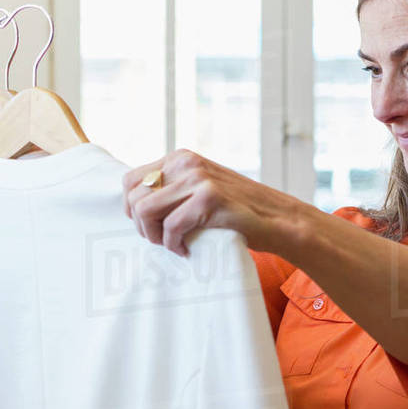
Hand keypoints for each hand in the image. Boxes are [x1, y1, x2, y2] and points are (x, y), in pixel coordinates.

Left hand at [122, 149, 304, 256]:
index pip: (130, 180)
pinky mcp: (209, 198)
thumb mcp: (199, 189)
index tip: (149, 226)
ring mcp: (198, 179)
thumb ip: (173, 189)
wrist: (277, 220)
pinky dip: (174, 245)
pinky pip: (170, 227)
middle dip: (142, 226)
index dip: (131, 208)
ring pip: (145, 210)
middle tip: (162, 240)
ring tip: (173, 244)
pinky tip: (187, 250)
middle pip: (134, 197)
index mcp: (180, 158)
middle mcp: (186, 163)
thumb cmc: (235, 212)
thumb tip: (132, 206)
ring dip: (155, 236)